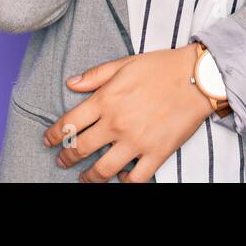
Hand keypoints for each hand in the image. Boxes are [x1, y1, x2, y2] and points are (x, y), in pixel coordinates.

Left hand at [42, 44, 213, 182]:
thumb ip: (95, 75)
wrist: (197, 78)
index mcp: (106, 100)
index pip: (70, 123)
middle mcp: (117, 123)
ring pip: (103, 170)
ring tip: (84, 179)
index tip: (48, 141)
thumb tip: (70, 83)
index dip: (54, 135)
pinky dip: (124, 181)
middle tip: (63, 161)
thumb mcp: (124, 63)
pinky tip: (120, 177)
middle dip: (67, 158)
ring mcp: (136, 141)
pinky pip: (135, 178)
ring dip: (89, 177)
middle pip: (81, 149)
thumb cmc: (161, 67)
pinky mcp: (156, 153)